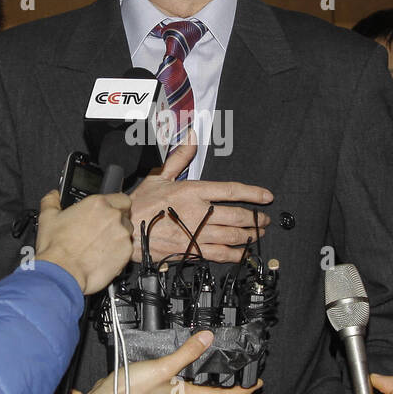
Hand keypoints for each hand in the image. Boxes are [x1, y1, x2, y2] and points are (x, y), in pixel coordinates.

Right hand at [35, 190, 133, 293]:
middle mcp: (113, 216)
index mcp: (97, 204)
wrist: (63, 273)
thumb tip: (53, 195)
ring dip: (118, 237)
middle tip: (102, 231)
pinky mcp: (126, 253)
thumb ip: (51, 201)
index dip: (116, 206)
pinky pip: (127, 250)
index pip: (121, 198)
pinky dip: (119, 253)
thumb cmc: (57, 248)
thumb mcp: (48, 218)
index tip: (109, 213)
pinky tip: (103, 257)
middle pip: (125, 215)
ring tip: (101, 246)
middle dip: (116, 222)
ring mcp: (122, 235)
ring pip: (127, 232)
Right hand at [60, 330, 262, 393]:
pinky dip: (186, 373)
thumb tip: (208, 339)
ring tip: (215, 364)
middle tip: (239, 372)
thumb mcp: (164, 367)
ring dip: (206, 378)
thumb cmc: (133, 389)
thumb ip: (186, 353)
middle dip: (226, 384)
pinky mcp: (155, 390)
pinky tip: (181, 362)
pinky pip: (177, 382)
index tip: (257, 385)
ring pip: (193, 388)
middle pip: (210, 393)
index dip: (242, 392)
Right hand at [128, 139, 271, 263]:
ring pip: (233, 236)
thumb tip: (192, 138)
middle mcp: (199, 212)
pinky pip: (220, 254)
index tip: (267, 196)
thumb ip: (180, 157)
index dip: (253, 193)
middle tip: (265, 220)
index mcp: (193, 191)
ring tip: (258, 234)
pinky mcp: (191, 251)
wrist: (126, 229)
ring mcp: (197, 233)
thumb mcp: (159, 176)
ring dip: (250, 236)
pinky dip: (235, 255)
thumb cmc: (140, 204)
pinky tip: (242, 254)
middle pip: (238, 216)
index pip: (231, 190)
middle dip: (256, 219)